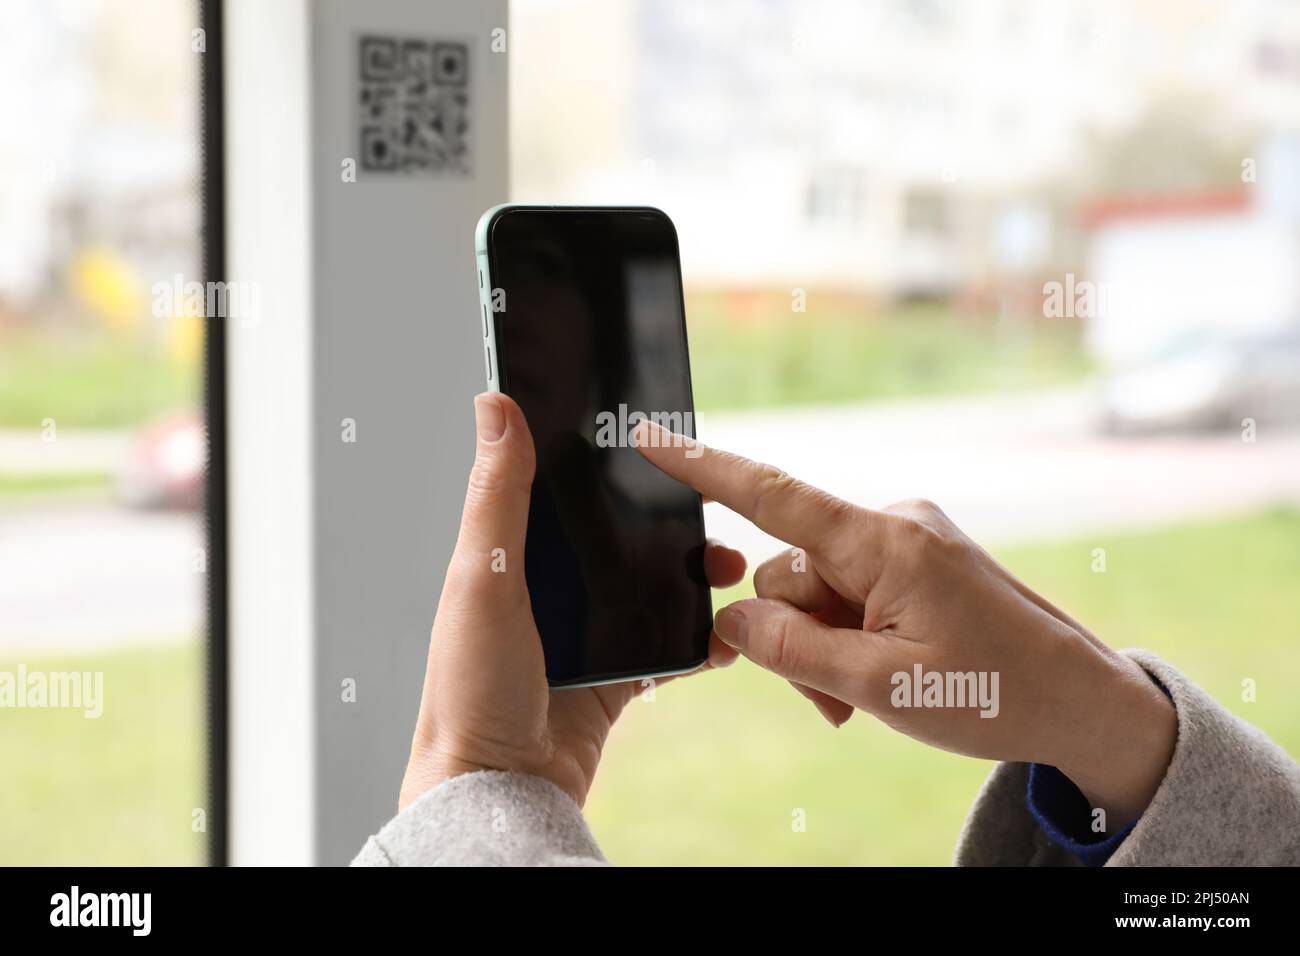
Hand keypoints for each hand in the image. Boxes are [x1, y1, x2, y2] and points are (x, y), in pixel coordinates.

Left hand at [398, 394, 745, 810]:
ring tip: (729, 571)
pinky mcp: (616, 680)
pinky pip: (668, 651)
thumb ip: (496, 495)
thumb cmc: (471, 688)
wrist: (501, 789)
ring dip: (693, 579)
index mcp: (511, 556)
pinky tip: (725, 633)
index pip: (561, 491)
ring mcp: (586, 636)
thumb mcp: (482, 578)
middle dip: (671, 525)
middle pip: (621, 540)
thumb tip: (495, 404)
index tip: (649, 439)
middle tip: (710, 514)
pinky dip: (700, 641)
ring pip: (652, 591)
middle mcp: (551, 591)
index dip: (603, 463)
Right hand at [634, 421, 1176, 828]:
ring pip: (813, 590)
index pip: (772, 494)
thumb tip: (730, 622)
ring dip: (821, 647)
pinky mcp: (913, 561)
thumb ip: (792, 651)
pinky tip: (875, 677)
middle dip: (794, 636)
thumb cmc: (994, 694)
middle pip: (786, 570)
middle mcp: (891, 524)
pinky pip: (847, 592)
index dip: (702, 466)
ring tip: (863, 696)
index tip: (648, 435)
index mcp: (885, 541)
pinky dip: (845, 636)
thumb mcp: (881, 686)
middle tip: (836, 696)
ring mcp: (904, 540)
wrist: (1080, 701)